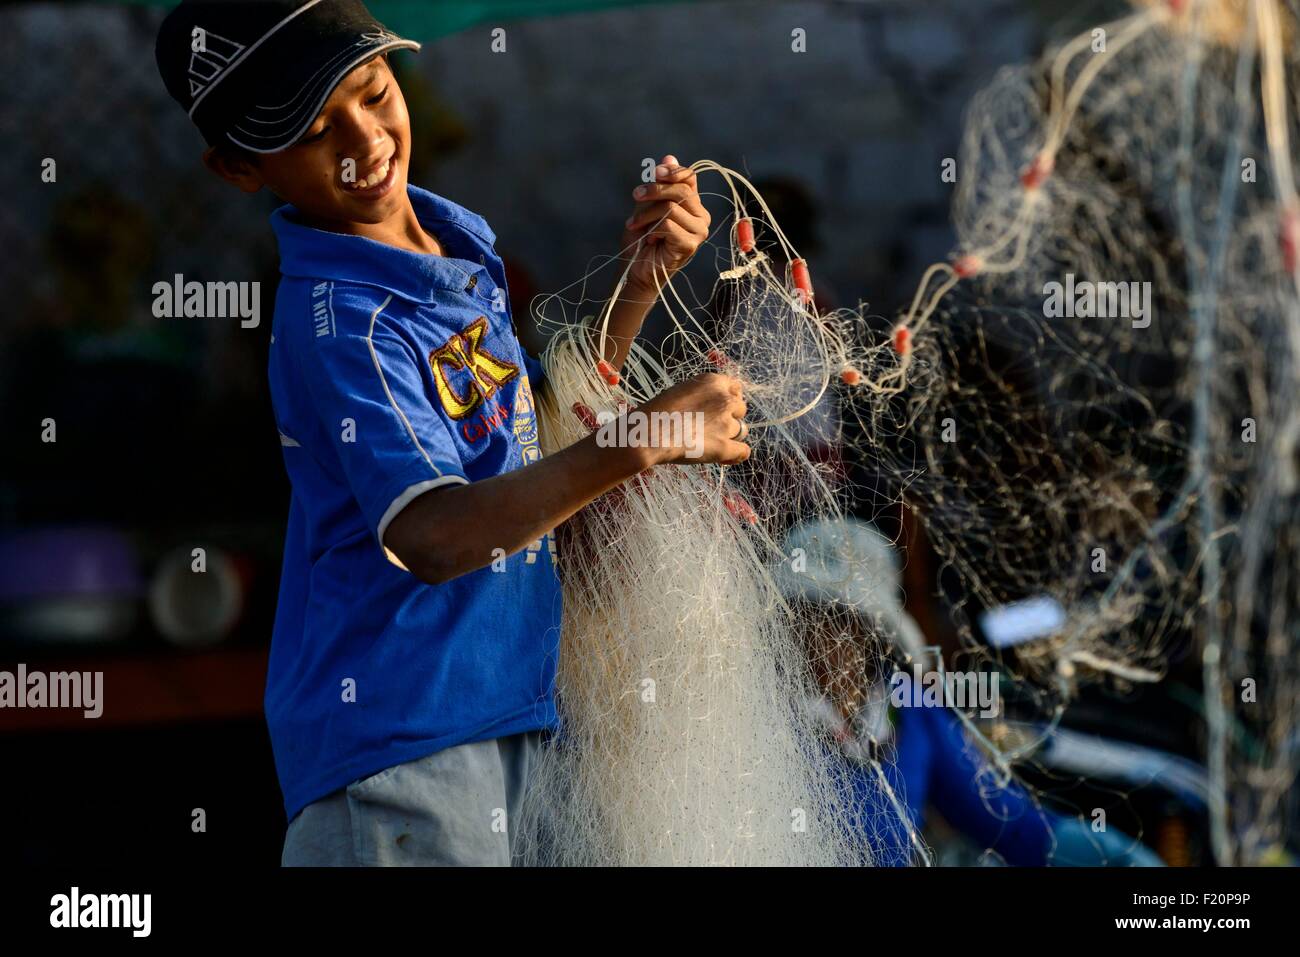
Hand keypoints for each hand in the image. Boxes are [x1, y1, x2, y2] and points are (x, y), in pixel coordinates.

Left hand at [619, 154, 710, 294]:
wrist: (636, 270)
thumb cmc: (641, 239)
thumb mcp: (646, 205)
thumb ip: (658, 185)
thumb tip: (669, 157)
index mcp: (693, 204)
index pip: (689, 177)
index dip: (673, 170)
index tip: (655, 171)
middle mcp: (701, 216)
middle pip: (681, 190)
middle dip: (654, 190)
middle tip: (635, 196)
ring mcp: (699, 232)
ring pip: (672, 207)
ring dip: (647, 214)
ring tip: (636, 225)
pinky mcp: (690, 245)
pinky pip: (669, 224)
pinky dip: (653, 229)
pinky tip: (649, 239)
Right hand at [638, 372, 748, 465]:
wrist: (649, 433)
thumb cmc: (656, 412)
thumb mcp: (681, 391)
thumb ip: (701, 395)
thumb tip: (709, 408)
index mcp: (714, 382)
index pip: (736, 388)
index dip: (729, 399)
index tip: (720, 408)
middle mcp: (725, 400)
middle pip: (741, 408)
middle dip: (730, 416)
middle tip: (711, 426)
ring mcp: (727, 424)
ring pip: (740, 430)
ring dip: (728, 435)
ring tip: (708, 442)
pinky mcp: (724, 447)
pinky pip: (743, 451)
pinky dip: (735, 455)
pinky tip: (724, 458)